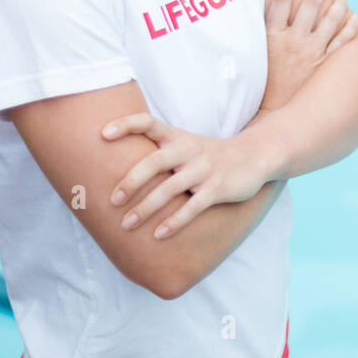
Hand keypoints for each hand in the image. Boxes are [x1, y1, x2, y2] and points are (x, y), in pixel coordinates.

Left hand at [100, 113, 270, 239]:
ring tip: (126, 224)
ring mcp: (204, 169)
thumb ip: (158, 150)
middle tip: (111, 201)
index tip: (103, 134)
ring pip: (170, 189)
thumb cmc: (209, 155)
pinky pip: (193, 207)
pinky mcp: (218, 188)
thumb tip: (115, 163)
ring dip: (146, 208)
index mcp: (177, 137)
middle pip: (155, 161)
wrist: (254, 156)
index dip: (126, 124)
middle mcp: (189, 150)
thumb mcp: (186, 144)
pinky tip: (159, 235)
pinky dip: (175, 222)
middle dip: (131, 181)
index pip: (148, 122)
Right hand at [261, 0, 357, 111]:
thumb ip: (258, 33)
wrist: (273, 112)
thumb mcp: (255, 54)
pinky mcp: (324, 64)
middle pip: (308, 6)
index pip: (281, 0)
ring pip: (329, 21)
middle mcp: (294, 40)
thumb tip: (247, 13)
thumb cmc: (261, 83)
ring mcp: (311, 52)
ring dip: (337, 5)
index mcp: (273, 36)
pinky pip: (342, 42)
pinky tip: (354, 19)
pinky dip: (350, 29)